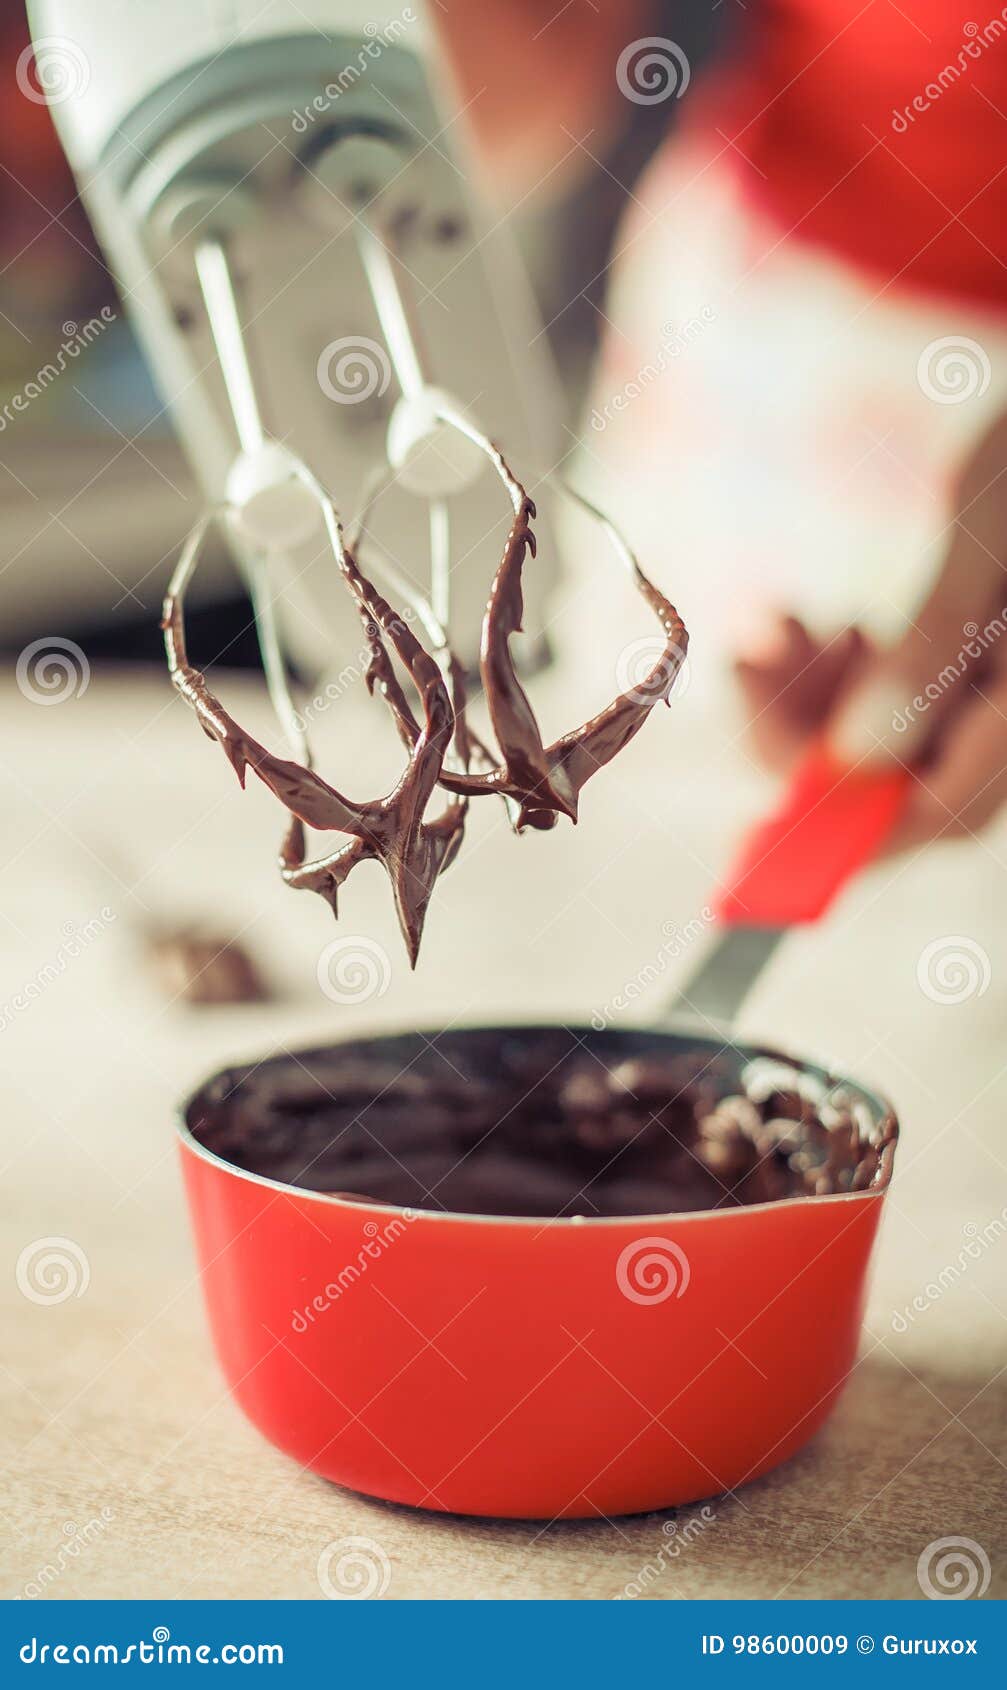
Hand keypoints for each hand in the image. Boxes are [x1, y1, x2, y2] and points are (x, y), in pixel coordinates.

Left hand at [734, 411, 1006, 847]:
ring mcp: (992, 685)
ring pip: (890, 736)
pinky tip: (809, 625)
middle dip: (811, 738)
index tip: (759, 831)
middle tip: (748, 672)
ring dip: (813, 699)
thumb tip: (857, 760)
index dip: (851, 833)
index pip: (948, 811)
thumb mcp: (982, 538)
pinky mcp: (968, 661)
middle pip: (906, 778)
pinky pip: (895, 694)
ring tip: (774, 631)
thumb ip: (927, 654)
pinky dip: (841, 670)